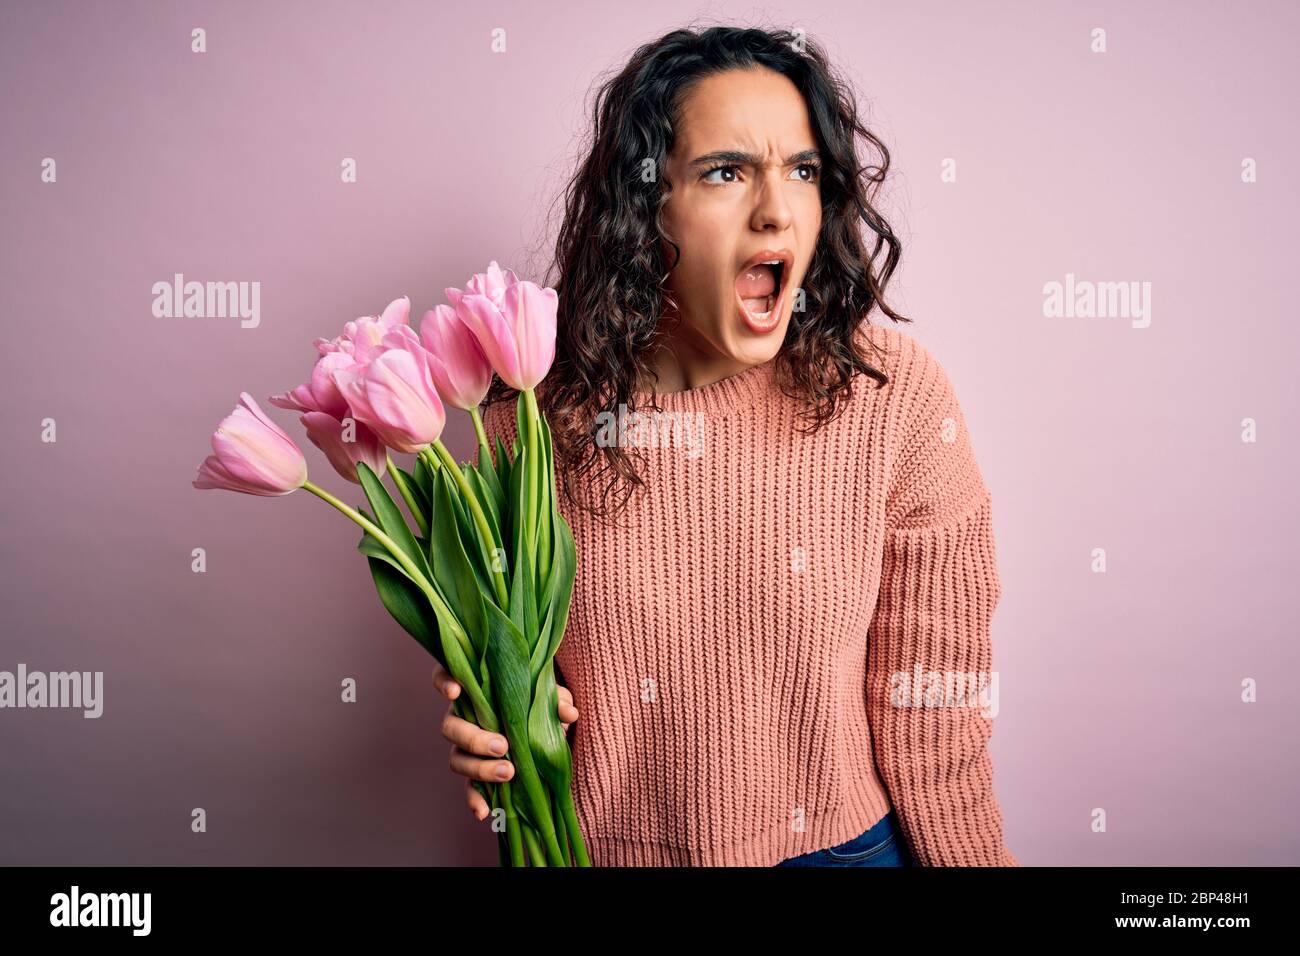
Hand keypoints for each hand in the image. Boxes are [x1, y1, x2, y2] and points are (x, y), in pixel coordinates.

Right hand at [433, 660, 578, 821]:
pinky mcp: (476, 775)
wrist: (544, 730)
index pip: (448, 678)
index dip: (445, 682)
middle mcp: (464, 720)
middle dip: (474, 738)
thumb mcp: (550, 696)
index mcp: (476, 692)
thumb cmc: (540, 703)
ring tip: (508, 772)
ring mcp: (466, 750)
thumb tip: (567, 713)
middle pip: (451, 728)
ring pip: (457, 759)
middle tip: (502, 746)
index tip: (456, 691)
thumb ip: (557, 699)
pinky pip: (470, 789)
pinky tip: (484, 812)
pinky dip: (475, 801)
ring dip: (480, 768)